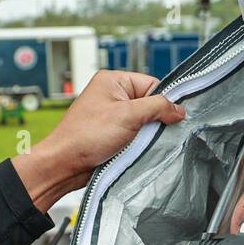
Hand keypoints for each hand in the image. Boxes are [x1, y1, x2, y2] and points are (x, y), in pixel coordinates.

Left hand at [13, 71, 185, 210]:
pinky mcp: (111, 134)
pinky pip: (134, 136)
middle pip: (149, 104)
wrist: (64, 164)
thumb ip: (158, 107)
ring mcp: (112, 115)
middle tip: (149, 133)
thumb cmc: (85, 136)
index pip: (153, 84)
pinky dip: (138, 144)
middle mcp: (112, 95)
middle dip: (154, 120)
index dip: (163, 101)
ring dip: (145, 135)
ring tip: (138, 144)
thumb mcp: (128, 116)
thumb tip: (179, 109)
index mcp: (113, 80)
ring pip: (143, 122)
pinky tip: (134, 151)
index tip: (172, 117)